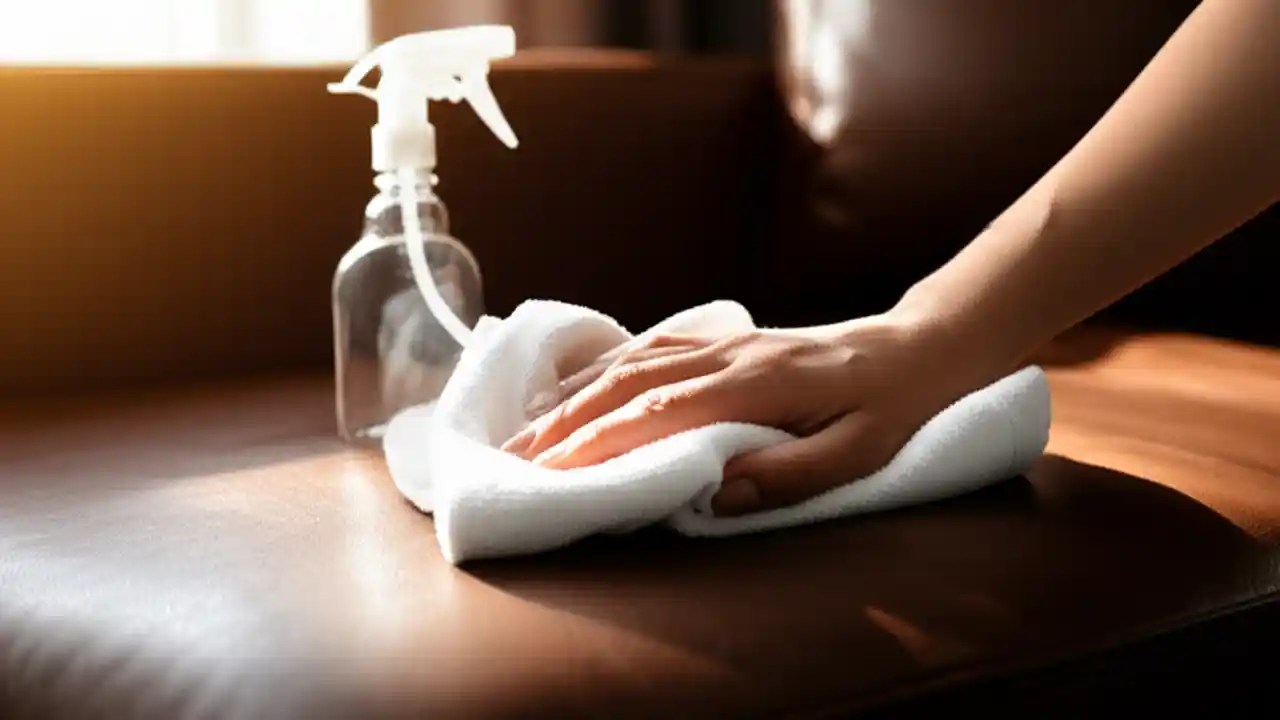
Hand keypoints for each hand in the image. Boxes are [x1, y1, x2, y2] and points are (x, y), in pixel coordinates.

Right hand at [501, 311, 992, 515]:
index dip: (597, 442)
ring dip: (574, 397)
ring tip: (527, 429)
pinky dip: (605, 365)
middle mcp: (728, 355)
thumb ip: (792, 474)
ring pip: (632, 363)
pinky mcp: (725, 339)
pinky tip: (577, 384)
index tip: (549, 471)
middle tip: (513, 459)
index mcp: (755, 384)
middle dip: (565, 423)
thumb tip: (717, 493)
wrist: (913, 347)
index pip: (656, 414)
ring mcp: (724, 342)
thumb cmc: (890, 407)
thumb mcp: (860, 453)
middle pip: (627, 385)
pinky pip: (652, 346)